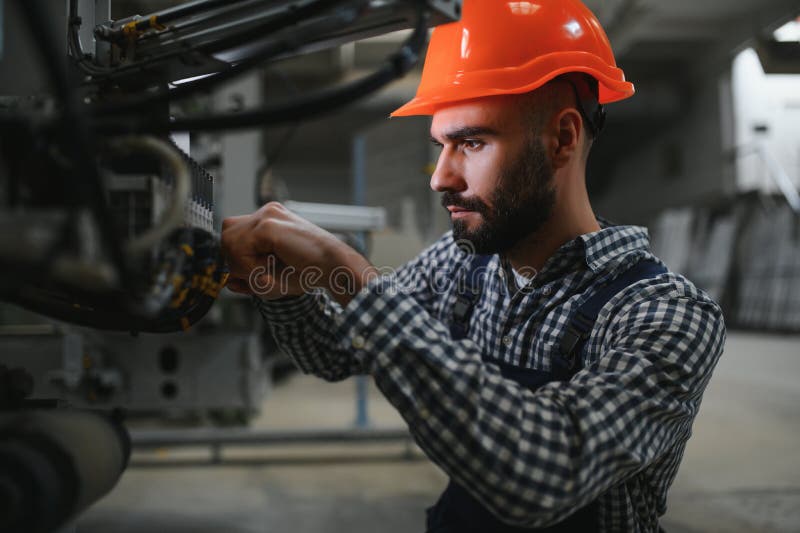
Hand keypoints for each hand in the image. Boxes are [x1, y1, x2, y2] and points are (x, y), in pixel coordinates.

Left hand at [221, 202, 376, 305]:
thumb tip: (227, 282)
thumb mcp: (272, 277)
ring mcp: (267, 216)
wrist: (333, 268)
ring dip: (243, 266)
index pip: (233, 235)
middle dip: (236, 262)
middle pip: (226, 235)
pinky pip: (241, 249)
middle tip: (260, 275)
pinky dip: (250, 267)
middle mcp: (267, 213)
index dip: (237, 259)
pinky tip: (270, 270)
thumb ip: (247, 278)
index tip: (252, 276)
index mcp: (269, 220)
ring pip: (229, 242)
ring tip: (268, 273)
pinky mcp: (268, 225)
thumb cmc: (309, 271)